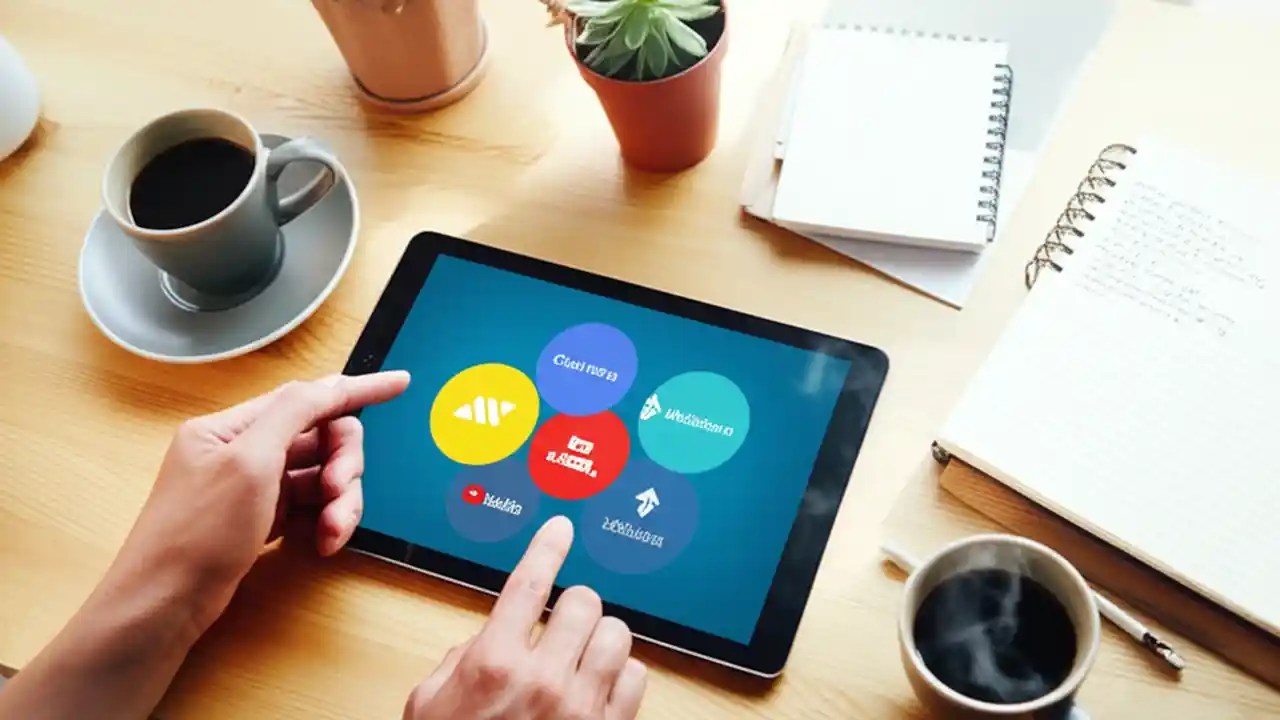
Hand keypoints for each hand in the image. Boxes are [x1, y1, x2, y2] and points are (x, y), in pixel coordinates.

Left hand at [106, 371, 409, 633]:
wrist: (166, 602)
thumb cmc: (197, 531)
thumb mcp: (248, 461)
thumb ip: (292, 413)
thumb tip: (329, 385)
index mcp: (232, 426)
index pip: (307, 397)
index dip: (358, 389)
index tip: (400, 383)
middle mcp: (245, 451)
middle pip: (323, 439)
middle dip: (344, 465)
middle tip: (340, 491)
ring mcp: (256, 487)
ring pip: (323, 477)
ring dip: (339, 502)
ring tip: (333, 532)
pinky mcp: (264, 519)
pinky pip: (313, 506)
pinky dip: (326, 521)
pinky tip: (323, 543)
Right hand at [405, 517, 646, 719]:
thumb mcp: (429, 703)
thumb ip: (461, 658)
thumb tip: (491, 635)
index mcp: (494, 662)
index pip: (529, 582)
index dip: (547, 546)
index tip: (560, 528)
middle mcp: (543, 679)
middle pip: (584, 601)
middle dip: (574, 605)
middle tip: (562, 621)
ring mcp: (581, 708)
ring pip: (618, 634)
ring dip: (601, 638)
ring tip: (583, 654)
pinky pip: (637, 678)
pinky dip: (623, 675)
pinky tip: (602, 685)